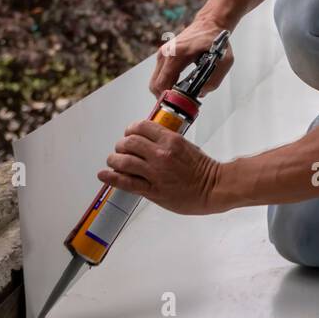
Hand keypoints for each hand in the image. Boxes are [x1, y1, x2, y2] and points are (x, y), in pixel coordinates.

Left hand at [97, 121, 223, 214]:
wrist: (215, 188)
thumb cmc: (204, 168)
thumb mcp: (187, 145)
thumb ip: (167, 142)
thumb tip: (149, 140)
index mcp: (171, 140)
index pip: (141, 127)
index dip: (130, 130)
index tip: (129, 134)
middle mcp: (161, 154)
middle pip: (128, 142)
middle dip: (121, 145)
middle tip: (121, 150)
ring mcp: (156, 173)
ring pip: (123, 161)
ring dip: (114, 160)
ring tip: (114, 162)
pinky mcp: (153, 190)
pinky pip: (127, 182)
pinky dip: (112, 177)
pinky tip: (104, 175)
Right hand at [150, 15, 234, 98]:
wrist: (209, 24)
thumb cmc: (216, 39)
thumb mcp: (225, 61)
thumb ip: (215, 80)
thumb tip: (200, 93)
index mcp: (178, 54)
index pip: (163, 83)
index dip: (169, 98)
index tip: (178, 105)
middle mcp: (166, 54)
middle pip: (155, 85)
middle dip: (165, 98)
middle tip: (179, 104)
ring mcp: (163, 54)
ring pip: (155, 81)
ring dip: (164, 91)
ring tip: (179, 98)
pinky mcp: (163, 55)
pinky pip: (158, 75)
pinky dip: (165, 84)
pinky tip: (177, 88)